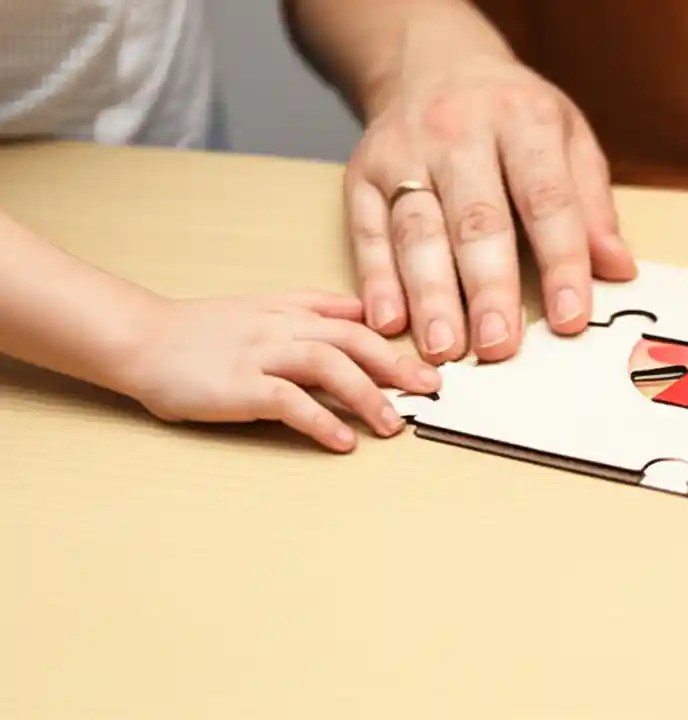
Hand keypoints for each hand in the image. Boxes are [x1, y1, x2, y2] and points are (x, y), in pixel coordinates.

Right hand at [122, 291, 440, 451]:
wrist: (143, 339)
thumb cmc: (204, 331)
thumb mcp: (266, 307)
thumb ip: (315, 307)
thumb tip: (364, 312)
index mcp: (293, 310)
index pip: (356, 321)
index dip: (398, 343)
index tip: (433, 363)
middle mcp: (283, 327)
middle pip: (352, 339)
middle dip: (397, 365)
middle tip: (431, 391)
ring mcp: (260, 354)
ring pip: (326, 365)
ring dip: (366, 395)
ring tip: (393, 425)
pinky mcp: (238, 385)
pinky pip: (288, 401)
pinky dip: (320, 421)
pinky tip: (343, 441)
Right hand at [344, 54, 636, 364]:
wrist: (432, 60)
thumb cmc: (513, 114)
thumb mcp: (568, 136)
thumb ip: (591, 204)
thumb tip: (617, 269)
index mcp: (523, 120)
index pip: (546, 198)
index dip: (561, 261)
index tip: (570, 317)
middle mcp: (458, 132)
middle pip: (476, 220)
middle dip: (489, 287)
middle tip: (499, 347)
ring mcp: (404, 152)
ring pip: (418, 230)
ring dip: (430, 294)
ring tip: (445, 347)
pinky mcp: (362, 173)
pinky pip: (367, 230)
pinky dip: (376, 278)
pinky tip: (388, 321)